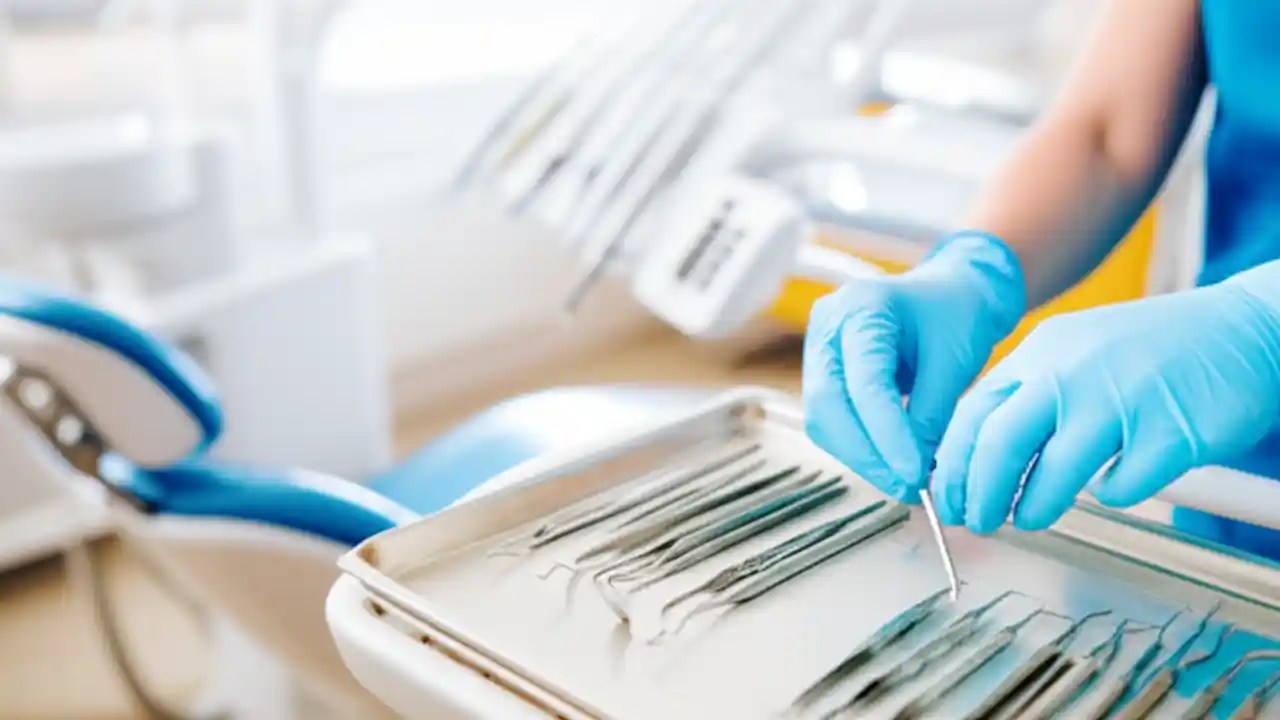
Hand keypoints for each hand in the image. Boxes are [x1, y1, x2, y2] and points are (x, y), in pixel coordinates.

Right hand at [802, 232, 1025, 500]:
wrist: (949, 292)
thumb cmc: (958, 314)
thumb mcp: (955, 360)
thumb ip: (931, 414)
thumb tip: (915, 472)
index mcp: (862, 307)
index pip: (865, 382)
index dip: (886, 434)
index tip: (915, 474)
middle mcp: (826, 325)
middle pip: (829, 406)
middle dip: (868, 455)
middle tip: (909, 489)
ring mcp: (817, 349)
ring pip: (823, 421)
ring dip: (862, 458)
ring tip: (905, 482)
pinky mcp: (821, 374)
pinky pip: (830, 421)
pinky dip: (860, 448)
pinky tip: (891, 464)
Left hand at [933, 267, 1279, 532]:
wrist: (1244, 329)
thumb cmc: (1149, 353)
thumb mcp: (1074, 352)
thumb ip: (1027, 394)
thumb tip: (973, 458)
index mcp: (1042, 351)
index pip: (973, 412)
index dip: (953, 463)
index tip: (947, 497)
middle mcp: (1074, 372)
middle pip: (1000, 444)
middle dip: (978, 494)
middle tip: (978, 521)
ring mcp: (1123, 401)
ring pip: (1053, 475)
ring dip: (1033, 507)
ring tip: (1028, 518)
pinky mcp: (1170, 434)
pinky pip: (1121, 486)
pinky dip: (1111, 494)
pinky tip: (1116, 482)